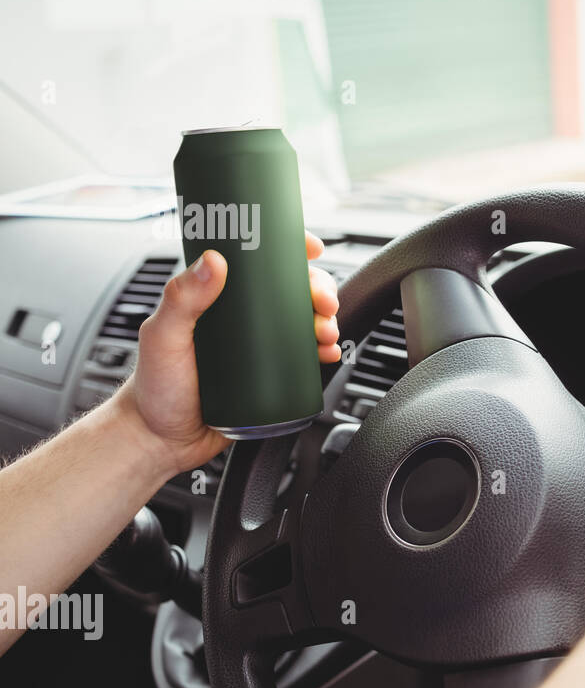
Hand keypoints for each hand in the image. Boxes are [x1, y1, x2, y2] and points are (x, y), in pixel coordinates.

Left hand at [116, 231, 340, 474]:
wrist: (162, 440)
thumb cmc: (154, 387)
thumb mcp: (163, 336)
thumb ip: (182, 298)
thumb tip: (214, 260)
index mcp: (214, 296)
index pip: (257, 260)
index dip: (289, 248)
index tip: (311, 249)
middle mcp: (241, 317)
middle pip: (290, 289)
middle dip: (318, 288)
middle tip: (323, 301)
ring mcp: (258, 345)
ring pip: (303, 320)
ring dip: (326, 319)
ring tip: (326, 332)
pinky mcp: (271, 373)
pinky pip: (304, 356)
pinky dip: (322, 350)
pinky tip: (327, 353)